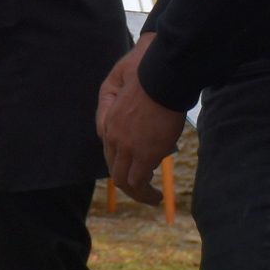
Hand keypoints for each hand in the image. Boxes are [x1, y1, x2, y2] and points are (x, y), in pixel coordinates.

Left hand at [96, 35, 183, 202]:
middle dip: (127, 180)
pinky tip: (156, 196)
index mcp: (107, 121)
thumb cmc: (144, 73)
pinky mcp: (145, 154)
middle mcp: (112, 137)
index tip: (137, 166)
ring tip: (150, 197)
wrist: (162, 75)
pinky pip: (139, 181)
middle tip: (142, 187)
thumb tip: (114, 124)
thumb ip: (109, 102)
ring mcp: (127, 147)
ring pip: (124, 180)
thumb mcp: (115, 81)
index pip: (110, 149)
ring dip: (136, 192)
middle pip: (114, 168)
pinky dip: (145, 193)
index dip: (122, 160)